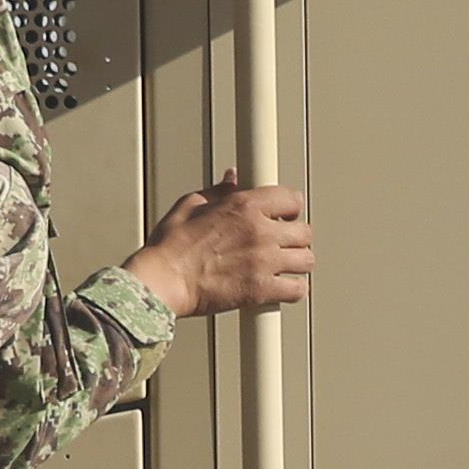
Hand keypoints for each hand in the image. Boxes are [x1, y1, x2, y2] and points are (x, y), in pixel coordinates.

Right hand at [126, 172, 313, 320]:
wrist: (162, 281)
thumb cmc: (170, 247)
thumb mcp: (190, 204)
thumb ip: (218, 190)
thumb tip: (232, 178)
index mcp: (244, 206)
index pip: (292, 199)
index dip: (289, 207)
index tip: (284, 214)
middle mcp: (260, 232)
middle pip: (304, 231)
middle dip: (295, 236)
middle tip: (284, 242)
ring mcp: (264, 262)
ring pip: (306, 260)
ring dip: (297, 262)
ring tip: (286, 265)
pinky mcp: (262, 290)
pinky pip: (297, 290)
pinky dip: (294, 289)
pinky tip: (284, 286)